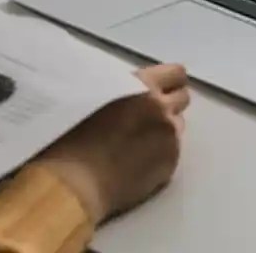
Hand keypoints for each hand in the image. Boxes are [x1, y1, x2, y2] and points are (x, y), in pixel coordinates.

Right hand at [37, 64, 190, 222]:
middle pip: (182, 98)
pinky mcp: (170, 165)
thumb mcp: (95, 94)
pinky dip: (160, 154)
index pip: (176, 73)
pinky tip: (137, 162)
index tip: (160, 89)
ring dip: (164, 129)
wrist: (74, 182)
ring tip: (139, 141)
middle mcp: (162, 108)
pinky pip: (172, 152)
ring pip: (177, 126)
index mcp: (143, 86)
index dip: (169, 81)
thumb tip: (135, 89)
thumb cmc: (73, 135)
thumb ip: (124, 88)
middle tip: (147, 115)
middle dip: (169, 103)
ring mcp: (169, 138)